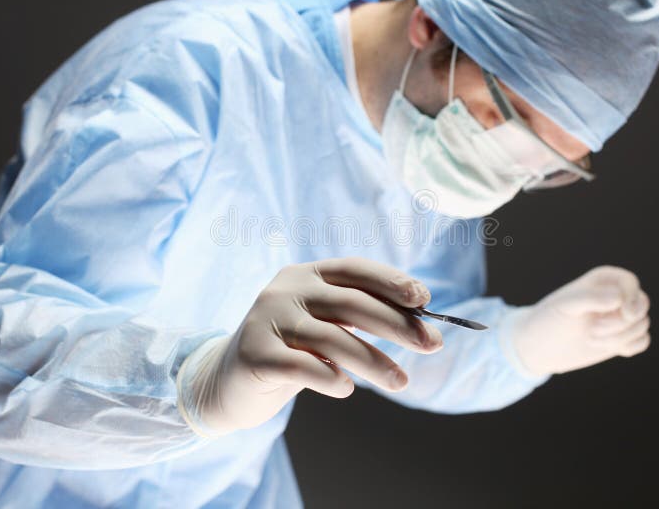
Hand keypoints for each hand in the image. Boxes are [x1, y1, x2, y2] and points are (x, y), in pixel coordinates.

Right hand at [176, 257, 442, 434]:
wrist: (225, 380)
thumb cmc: (290, 350)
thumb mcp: (322, 323)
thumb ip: (357, 316)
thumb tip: (420, 324)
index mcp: (307, 275)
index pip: (355, 270)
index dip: (392, 281)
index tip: (425, 299)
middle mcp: (286, 290)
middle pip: (351, 303)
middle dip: (398, 324)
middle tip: (433, 344)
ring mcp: (267, 320)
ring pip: (332, 338)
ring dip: (374, 362)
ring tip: (401, 381)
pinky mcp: (256, 354)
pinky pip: (303, 367)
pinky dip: (331, 378)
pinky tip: (346, 389)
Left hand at [507, 266, 650, 375]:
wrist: (540, 347)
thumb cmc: (548, 320)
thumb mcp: (565, 306)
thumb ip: (590, 298)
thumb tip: (619, 298)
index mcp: (602, 280)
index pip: (630, 282)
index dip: (630, 299)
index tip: (621, 312)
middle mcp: (614, 296)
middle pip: (642, 304)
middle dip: (622, 322)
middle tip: (593, 329)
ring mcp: (619, 318)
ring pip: (642, 325)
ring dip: (619, 337)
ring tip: (590, 338)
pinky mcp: (621, 337)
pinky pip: (642, 341)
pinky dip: (629, 347)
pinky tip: (608, 348)